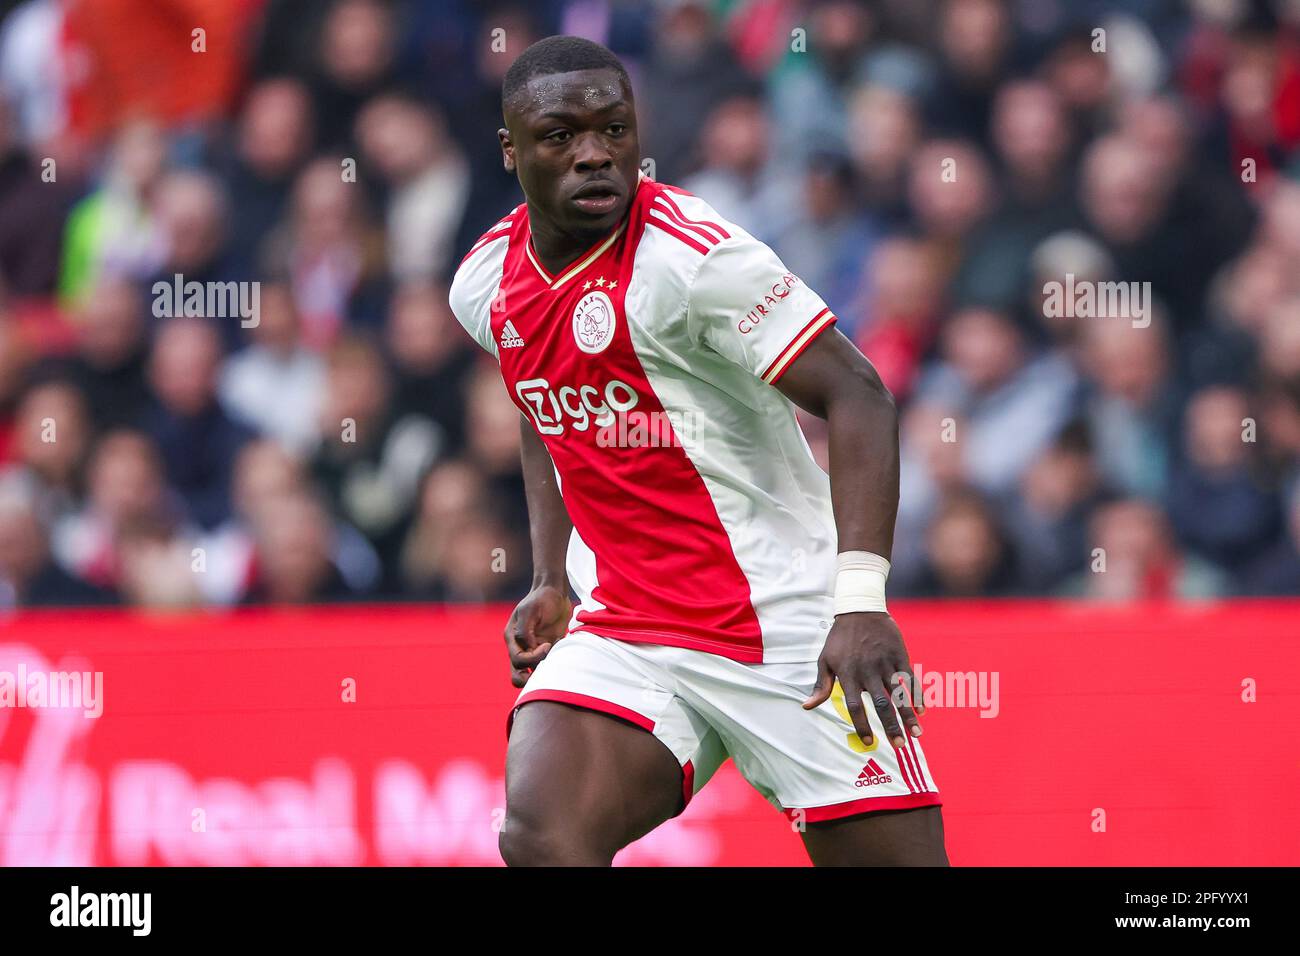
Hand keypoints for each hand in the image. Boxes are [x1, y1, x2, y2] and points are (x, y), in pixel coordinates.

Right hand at [503, 582, 571, 686]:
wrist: (555, 592)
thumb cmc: (541, 598)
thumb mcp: (529, 610)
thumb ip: (524, 631)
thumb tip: (528, 648)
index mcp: (512, 638)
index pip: (517, 660)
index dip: (532, 657)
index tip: (547, 645)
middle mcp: (520, 647)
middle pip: (518, 675)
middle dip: (531, 678)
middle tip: (547, 668)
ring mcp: (533, 649)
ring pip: (533, 672)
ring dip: (547, 667)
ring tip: (557, 651)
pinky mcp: (547, 648)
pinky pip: (548, 663)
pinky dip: (556, 659)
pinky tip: (561, 643)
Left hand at [803, 611, 922, 747]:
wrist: (859, 608)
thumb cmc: (839, 639)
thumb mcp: (825, 660)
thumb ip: (820, 685)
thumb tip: (807, 707)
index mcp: (848, 674)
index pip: (855, 706)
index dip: (862, 725)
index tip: (869, 742)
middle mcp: (868, 670)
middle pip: (881, 704)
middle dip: (890, 726)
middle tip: (898, 747)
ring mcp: (885, 662)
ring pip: (899, 693)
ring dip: (909, 715)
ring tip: (916, 735)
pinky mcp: (899, 654)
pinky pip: (910, 677)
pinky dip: (917, 694)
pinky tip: (923, 711)